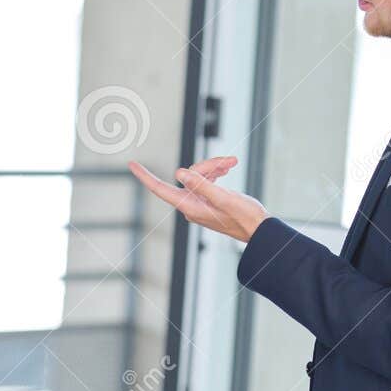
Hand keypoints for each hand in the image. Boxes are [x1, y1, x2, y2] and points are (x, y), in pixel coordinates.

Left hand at [128, 155, 267, 242]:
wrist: (259, 229)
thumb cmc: (244, 217)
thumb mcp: (224, 199)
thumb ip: (202, 186)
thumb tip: (179, 173)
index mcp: (190, 206)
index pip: (160, 189)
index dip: (145, 176)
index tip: (131, 164)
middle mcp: (191, 205)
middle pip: (189, 174)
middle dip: (208, 165)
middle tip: (229, 162)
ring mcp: (199, 202)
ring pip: (199, 175)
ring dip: (215, 166)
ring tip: (232, 163)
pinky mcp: (209, 199)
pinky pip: (207, 179)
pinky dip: (217, 171)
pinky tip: (229, 168)